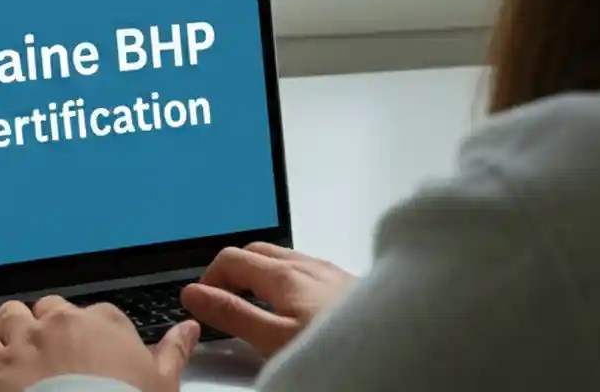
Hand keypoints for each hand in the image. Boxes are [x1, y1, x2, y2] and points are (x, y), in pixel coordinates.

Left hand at [0, 296, 198, 391]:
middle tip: (56, 356)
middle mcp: (63, 321)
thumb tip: (190, 328)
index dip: (94, 335)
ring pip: (11, 315)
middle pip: (49, 308)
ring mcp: (27, 340)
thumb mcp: (163, 382)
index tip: (96, 356)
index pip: (97, 314)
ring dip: (13, 330)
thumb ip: (174, 351)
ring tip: (20, 354)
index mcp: (105, 322)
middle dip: (50, 326)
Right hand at [180, 242, 354, 357]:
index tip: (201, 303)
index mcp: (284, 274)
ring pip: (282, 258)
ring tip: (254, 306)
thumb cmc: (342, 346)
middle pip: (255, 252)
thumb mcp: (274, 338)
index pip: (231, 258)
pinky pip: (306, 269)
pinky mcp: (347, 283)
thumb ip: (233, 315)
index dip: (209, 278)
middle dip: (231, 272)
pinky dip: (286, 280)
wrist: (402, 348)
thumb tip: (196, 295)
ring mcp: (329, 271)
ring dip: (259, 274)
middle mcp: (308, 264)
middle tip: (222, 303)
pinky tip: (294, 305)